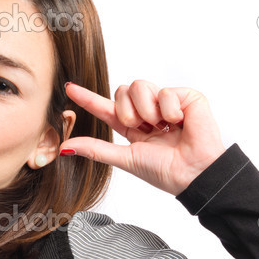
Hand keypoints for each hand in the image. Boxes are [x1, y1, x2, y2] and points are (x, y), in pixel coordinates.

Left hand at [61, 81, 225, 195]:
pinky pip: (164, 91)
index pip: (106, 109)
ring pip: (139, 86)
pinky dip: (169, 111)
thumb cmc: (164, 171)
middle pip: (122, 91)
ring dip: (146, 110)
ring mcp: (166, 102)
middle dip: (127, 111)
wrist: (193, 173)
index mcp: (133, 128)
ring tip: (163, 126)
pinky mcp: (185, 96)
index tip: (69, 88)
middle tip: (144, 128)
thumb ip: (95, 149)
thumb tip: (65, 146)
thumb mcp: (125, 158)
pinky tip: (180, 122)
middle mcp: (148, 112)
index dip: (88, 99)